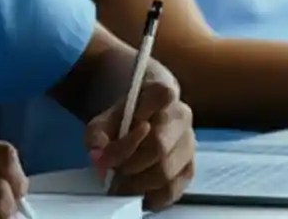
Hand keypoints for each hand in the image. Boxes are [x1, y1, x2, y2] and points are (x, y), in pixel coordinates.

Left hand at [85, 61, 195, 209]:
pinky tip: (138, 194)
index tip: (130, 123)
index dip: (146, 111)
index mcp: (160, 91)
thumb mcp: (102, 120)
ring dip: (140, 182)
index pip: (162, 94)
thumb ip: (97, 135)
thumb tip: (99, 156)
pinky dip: (153, 196)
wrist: (139, 118)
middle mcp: (181, 115)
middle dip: (131, 163)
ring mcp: (189, 142)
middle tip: (114, 170)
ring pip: (167, 171)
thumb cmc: (120, 118)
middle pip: (160, 146)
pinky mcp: (190, 166)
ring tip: (121, 183)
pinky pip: (175, 189)